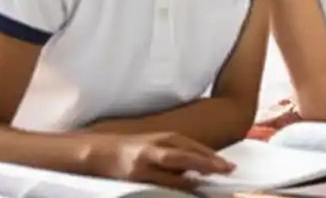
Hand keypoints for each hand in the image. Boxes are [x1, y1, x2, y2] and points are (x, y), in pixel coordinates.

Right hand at [87, 132, 233, 190]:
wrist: (95, 151)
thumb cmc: (130, 148)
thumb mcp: (155, 144)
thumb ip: (175, 152)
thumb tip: (198, 168)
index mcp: (164, 137)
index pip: (193, 147)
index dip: (212, 157)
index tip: (230, 166)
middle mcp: (156, 147)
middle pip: (187, 154)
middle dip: (209, 163)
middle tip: (229, 170)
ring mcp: (145, 162)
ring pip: (175, 168)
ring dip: (195, 176)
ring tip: (211, 180)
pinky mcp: (135, 176)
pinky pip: (159, 182)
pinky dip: (174, 184)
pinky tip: (187, 186)